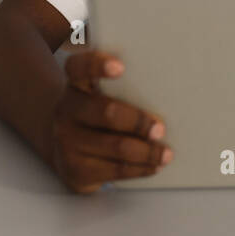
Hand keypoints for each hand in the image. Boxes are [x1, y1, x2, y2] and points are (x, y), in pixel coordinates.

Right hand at [50, 51, 170, 193]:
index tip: (120, 67)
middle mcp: (66, 111)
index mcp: (75, 85)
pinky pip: (117, 170)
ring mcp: (68, 142)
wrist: (66, 152)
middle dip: (138, 121)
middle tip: (161, 128)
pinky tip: (154, 166)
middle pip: (107, 112)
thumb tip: (168, 97)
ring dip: (147, 151)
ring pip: (117, 146)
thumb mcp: (99, 97)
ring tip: (166, 153)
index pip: (79, 67)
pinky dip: (141, 168)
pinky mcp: (77, 170)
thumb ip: (123, 90)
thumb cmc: (97, 118)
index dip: (97, 65)